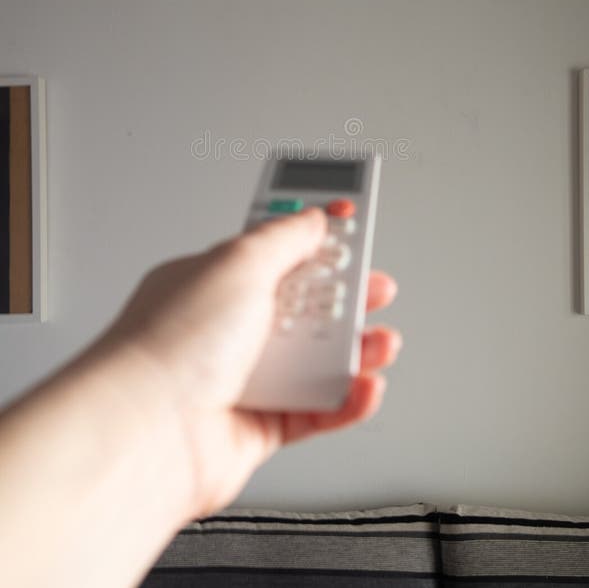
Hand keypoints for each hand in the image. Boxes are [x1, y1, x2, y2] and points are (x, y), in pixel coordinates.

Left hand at [104, 207, 400, 518]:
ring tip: (381, 342)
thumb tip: (313, 219)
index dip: (312, 238)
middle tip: (374, 288)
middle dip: (345, 297)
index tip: (348, 226)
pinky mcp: (257, 426)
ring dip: (354, 352)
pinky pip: (314, 411)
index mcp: (212, 281)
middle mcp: (225, 329)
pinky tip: (363, 387)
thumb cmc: (171, 345)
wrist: (145, 433)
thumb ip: (283, 237)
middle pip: (301, 306)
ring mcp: (241, 379)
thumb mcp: (238, 262)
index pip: (273, 250)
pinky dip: (345, 401)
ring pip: (313, 361)